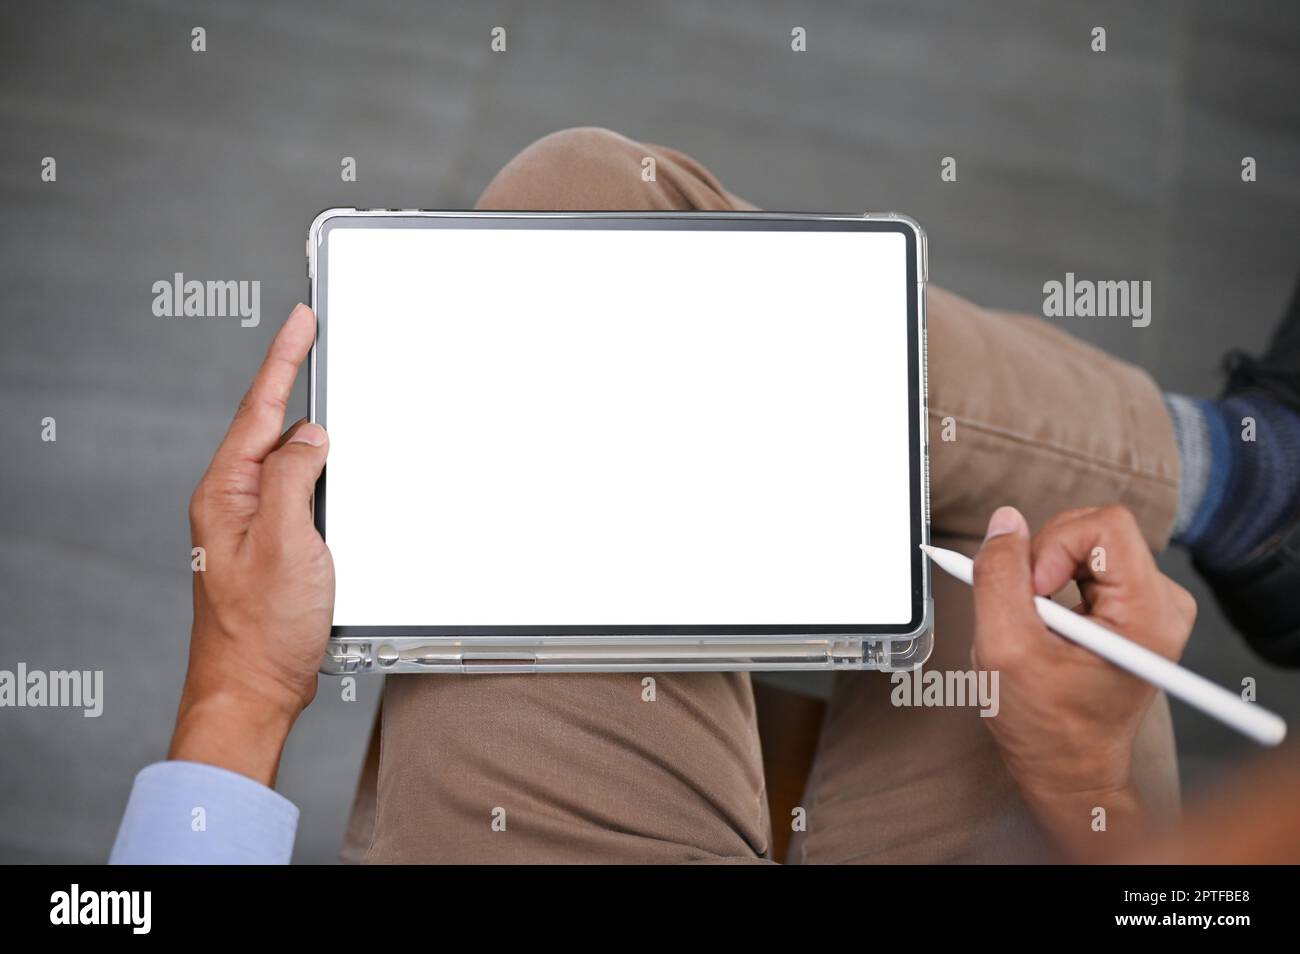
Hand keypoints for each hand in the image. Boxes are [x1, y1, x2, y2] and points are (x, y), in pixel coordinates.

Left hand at [169, 304, 333, 785]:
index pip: (259, 410)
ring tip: (326, 392)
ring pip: (288, 461)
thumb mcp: (286, 542)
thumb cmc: (262, 630)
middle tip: (312, 335)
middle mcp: (234, 504)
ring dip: (310, 430)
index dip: (283, 360)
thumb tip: (309, 435)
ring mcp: (253, 526)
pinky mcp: (275, 547)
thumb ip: (294, 478)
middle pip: (269, 427)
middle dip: (293, 380)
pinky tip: (334, 467)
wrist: (254, 690)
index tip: (301, 319)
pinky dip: (320, 471)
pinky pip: (299, 492)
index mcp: (227, 494)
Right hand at [971, 504, 1194, 858]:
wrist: (1069, 769)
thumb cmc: (1044, 726)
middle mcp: (1162, 604)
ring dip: (1046, 575)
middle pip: (1094, 530)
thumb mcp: (1003, 649)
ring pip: (1086, 543)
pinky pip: (1087, 563)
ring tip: (1037, 625)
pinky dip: (1054, 584)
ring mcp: (1151, 605)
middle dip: (1045, 560)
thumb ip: (997, 577)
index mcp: (1147, 615)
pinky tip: (1048, 627)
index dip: (1055, 545)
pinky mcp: (1135, 607)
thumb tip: (1004, 523)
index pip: (1106, 525)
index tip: (1033, 590)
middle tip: (1028, 610)